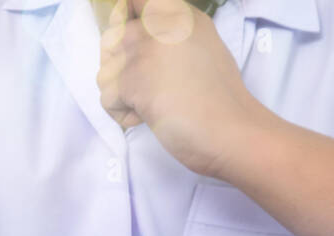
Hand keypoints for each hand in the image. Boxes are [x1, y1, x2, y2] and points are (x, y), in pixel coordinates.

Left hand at [97, 0, 267, 178]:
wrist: (228, 126)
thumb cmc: (218, 94)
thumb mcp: (200, 44)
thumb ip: (169, 33)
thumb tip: (137, 30)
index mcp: (176, 13)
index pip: (131, 2)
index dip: (122, 21)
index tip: (134, 48)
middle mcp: (157, 24)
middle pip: (110, 39)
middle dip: (119, 68)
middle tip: (145, 85)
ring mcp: (143, 51)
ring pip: (104, 73)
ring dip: (122, 95)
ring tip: (153, 103)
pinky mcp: (131, 81)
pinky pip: (107, 100)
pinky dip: (124, 116)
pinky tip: (151, 116)